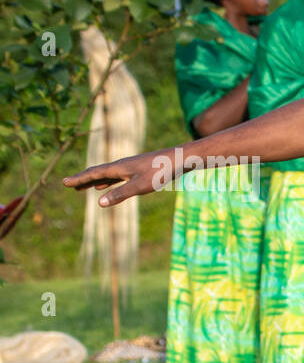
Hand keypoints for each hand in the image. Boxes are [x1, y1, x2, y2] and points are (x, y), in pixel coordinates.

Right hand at [64, 149, 180, 206]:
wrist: (180, 159)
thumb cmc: (161, 171)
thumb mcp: (140, 186)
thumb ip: (120, 194)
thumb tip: (99, 203)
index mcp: (119, 168)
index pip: (94, 173)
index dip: (79, 179)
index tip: (64, 182)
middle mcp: (122, 165)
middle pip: (97, 173)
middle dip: (83, 180)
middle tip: (69, 185)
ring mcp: (130, 167)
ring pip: (107, 175)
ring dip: (94, 181)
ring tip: (83, 188)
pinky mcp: (139, 170)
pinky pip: (117, 177)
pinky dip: (108, 182)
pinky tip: (106, 186)